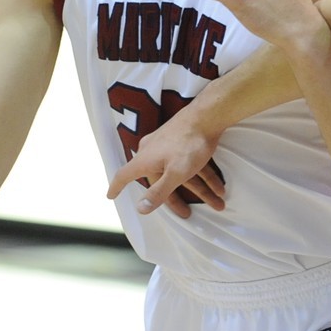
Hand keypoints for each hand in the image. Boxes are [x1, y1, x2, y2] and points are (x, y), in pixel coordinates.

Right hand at [106, 111, 226, 218]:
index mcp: (145, 160)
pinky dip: (205, 177)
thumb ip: (158, 192)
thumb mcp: (175, 173)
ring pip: (181, 175)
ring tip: (217, 203)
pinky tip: (220, 188)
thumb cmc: (188, 144)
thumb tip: (140, 209)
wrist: (208, 116)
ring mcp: (167, 147)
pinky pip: (191, 165)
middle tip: (187, 214)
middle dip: (177, 199)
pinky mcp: (182, 143)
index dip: (116, 187)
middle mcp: (152, 152)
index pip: (124, 176)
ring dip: (200, 191)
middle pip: (160, 182)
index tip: (110, 196)